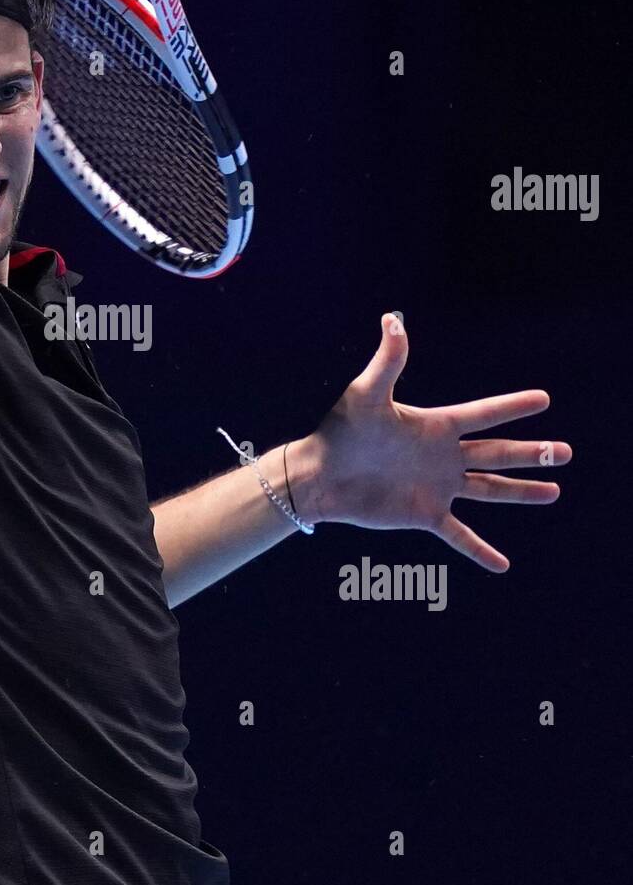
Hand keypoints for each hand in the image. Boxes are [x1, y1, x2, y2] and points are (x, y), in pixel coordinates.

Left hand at [292, 313, 572, 570]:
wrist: (319, 476)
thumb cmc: (340, 431)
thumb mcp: (367, 394)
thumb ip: (388, 361)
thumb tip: (393, 319)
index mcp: (435, 426)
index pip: (484, 415)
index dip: (512, 407)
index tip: (543, 399)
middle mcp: (442, 456)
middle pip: (498, 453)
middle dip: (533, 453)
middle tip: (566, 452)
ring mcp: (436, 487)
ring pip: (489, 490)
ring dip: (521, 492)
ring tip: (554, 492)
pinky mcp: (423, 514)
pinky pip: (458, 535)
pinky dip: (479, 550)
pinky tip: (502, 565)